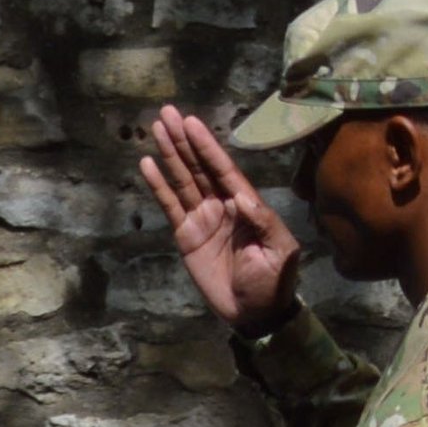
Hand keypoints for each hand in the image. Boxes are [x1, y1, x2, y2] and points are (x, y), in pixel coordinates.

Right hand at [138, 104, 303, 335]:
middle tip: (167, 113)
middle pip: (200, 167)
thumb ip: (263, 222)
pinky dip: (159, 186)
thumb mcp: (280, 251)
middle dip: (185, 140)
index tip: (191, 123)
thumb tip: (240, 197)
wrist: (254, 313)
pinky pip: (170, 206)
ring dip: (170, 155)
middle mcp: (223, 205)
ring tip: (157, 128)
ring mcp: (203, 219)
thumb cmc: (273, 283)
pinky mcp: (187, 236)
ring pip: (184, 180)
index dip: (207, 146)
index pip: (224, 169)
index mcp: (247, 205)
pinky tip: (148, 165)